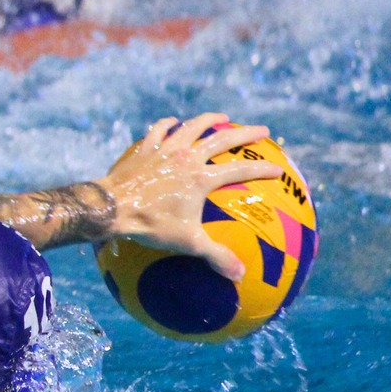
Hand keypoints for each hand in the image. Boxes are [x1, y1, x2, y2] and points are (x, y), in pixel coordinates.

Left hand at [99, 113, 283, 278]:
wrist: (111, 207)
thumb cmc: (150, 224)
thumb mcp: (187, 242)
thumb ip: (216, 256)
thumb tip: (240, 274)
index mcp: (202, 178)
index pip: (240, 171)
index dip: (262, 170)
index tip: (279, 169)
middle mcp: (187, 158)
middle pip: (222, 139)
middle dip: (246, 134)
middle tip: (263, 131)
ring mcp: (164, 150)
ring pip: (192, 127)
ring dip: (209, 120)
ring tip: (221, 117)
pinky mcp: (144, 149)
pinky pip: (158, 130)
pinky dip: (167, 125)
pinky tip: (172, 122)